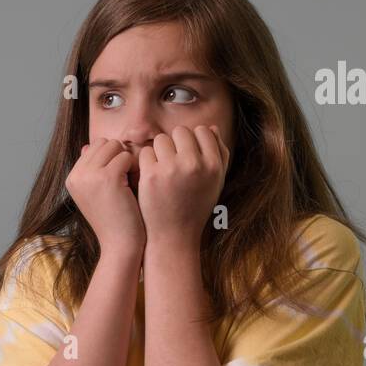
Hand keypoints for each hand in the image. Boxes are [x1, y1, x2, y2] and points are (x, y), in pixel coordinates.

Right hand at [65, 138, 145, 257]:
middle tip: (126, 177)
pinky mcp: (108, 178)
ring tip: (129, 181)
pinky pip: (126, 156)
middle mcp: (77, 175)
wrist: (120, 245)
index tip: (118, 177)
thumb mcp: (95, 193)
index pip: (93, 147)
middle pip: (104, 143)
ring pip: (115, 146)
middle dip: (118, 155)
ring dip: (127, 160)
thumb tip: (87, 145)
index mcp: (72, 178)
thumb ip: (91, 170)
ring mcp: (90, 176)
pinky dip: (134, 168)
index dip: (110, 157)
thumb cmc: (114, 220)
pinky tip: (134, 185)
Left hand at [135, 125, 228, 245]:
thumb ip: (219, 154)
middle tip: (173, 162)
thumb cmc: (195, 207)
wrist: (174, 236)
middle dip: (175, 144)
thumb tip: (212, 128)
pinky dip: (146, 162)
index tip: (188, 154)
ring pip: (161, 139)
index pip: (203, 131)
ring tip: (162, 169)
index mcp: (214, 165)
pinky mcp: (151, 175)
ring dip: (159, 151)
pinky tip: (151, 176)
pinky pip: (145, 152)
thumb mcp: (215, 183)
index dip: (194, 140)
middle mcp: (194, 164)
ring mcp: (171, 169)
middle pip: (181, 131)